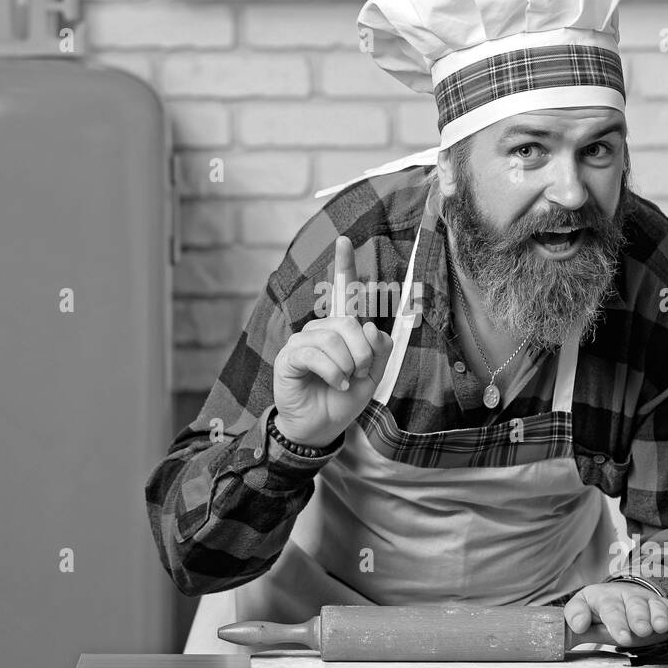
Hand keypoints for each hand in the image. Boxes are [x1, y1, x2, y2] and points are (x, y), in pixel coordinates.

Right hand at [272, 236, 393, 448]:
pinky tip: (335, 384)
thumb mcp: (372, 375)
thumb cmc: (343, 399)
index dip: (344, 265)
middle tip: (360, 374)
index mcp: (341, 330)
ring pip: (334, 339)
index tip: (343, 239)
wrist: (321, 427)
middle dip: (363, 353)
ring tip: (344, 382)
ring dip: (348, 366)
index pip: (343, 293)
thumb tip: (369, 327)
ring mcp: (302, 341)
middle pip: (350, 323)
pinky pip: (316, 354)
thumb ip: (379, 349)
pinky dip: (333, 372)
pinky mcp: (289, 356)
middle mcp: (320, 330)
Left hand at [564, 582, 667, 649]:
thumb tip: (578, 625)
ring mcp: (644, 600)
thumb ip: (575, 618)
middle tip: (642, 630)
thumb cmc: (595, 609)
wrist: (614, 596)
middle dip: (639, 618)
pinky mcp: (660, 607)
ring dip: (659, 616)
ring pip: (653, 606)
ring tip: (662, 627)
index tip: (622, 637)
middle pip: (634, 606)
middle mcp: (625, 595)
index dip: (616, 623)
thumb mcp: (580, 610)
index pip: (609, 609)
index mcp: (603, 597)